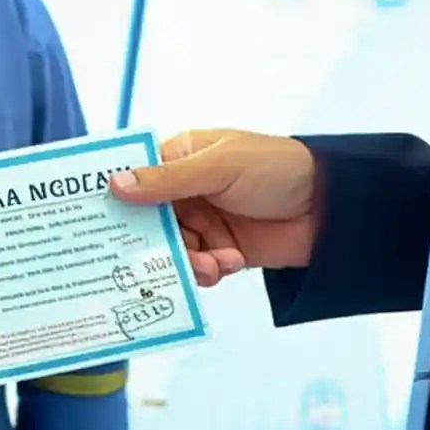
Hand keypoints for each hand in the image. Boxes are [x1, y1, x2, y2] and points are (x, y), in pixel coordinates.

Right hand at [109, 129, 318, 285]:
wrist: (333, 208)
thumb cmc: (276, 169)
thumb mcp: (220, 168)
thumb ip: (168, 180)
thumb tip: (114, 185)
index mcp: (182, 158)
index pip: (136, 177)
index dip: (117, 197)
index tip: (96, 220)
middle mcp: (188, 191)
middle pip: (149, 222)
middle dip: (153, 241)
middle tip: (154, 256)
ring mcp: (205, 222)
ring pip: (172, 249)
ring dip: (188, 260)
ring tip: (211, 263)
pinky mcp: (222, 251)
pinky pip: (198, 267)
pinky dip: (209, 270)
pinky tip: (228, 264)